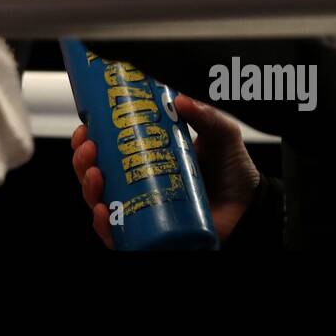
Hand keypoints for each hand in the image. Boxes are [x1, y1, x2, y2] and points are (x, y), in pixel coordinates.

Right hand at [71, 93, 260, 246]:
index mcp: (146, 158)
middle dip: (82, 160)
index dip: (88, 139)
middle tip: (90, 147)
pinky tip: (104, 211)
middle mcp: (138, 184)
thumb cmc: (233, 173)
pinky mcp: (149, 236)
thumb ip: (206, 114)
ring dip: (87, 187)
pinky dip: (104, 226)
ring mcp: (142, 210)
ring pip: (100, 202)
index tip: (86, 126)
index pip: (106, 148)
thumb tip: (180, 100)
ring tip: (96, 174)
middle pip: (95, 174)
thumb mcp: (220, 135)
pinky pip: (117, 236)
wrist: (254, 208)